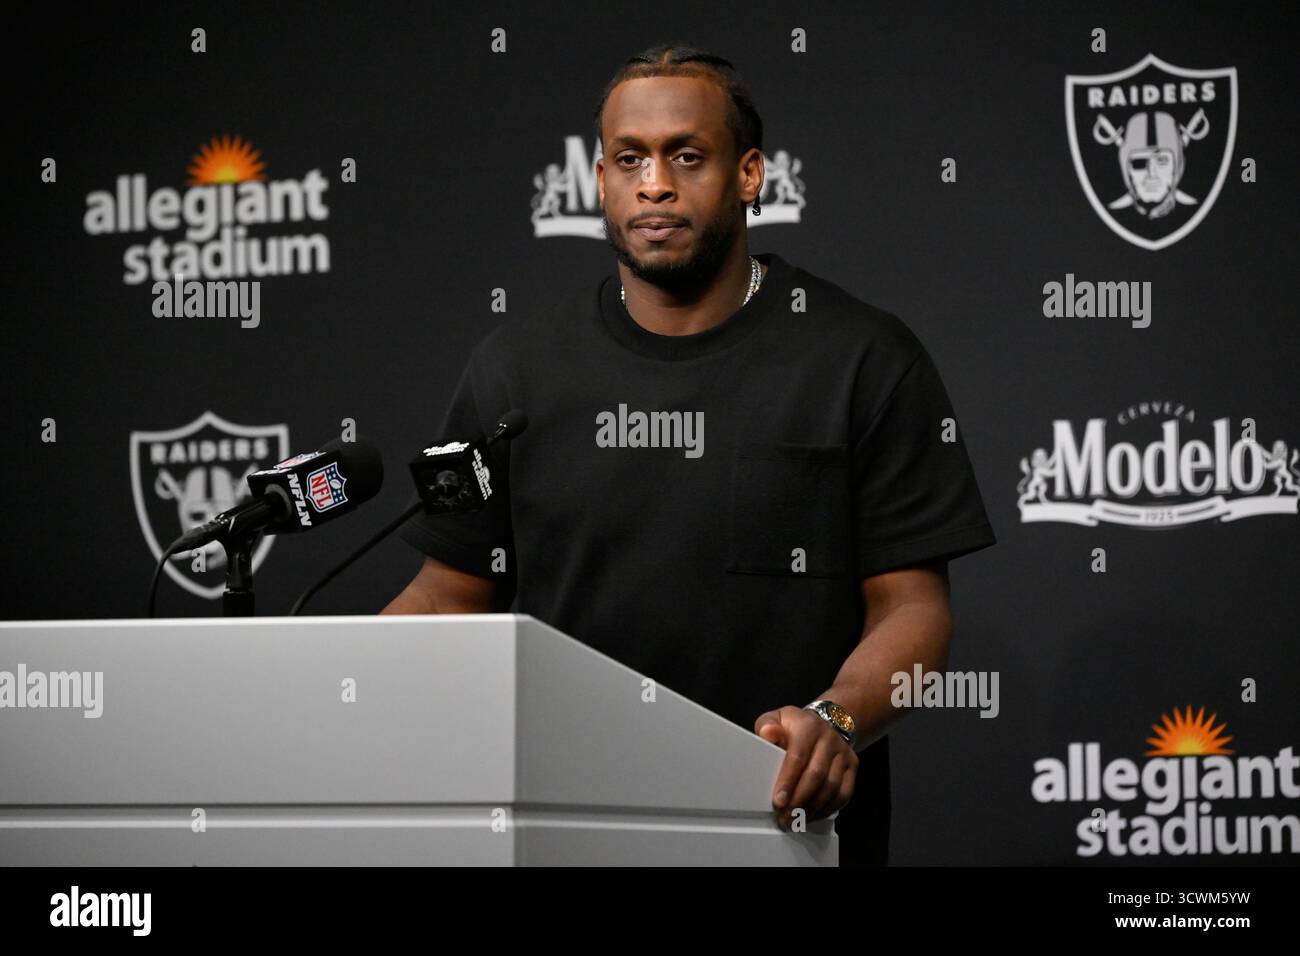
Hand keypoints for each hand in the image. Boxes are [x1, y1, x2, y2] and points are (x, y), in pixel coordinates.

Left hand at [754, 706, 857, 829]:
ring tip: (796, 819)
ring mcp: (843, 753)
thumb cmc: (795, 726)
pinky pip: (844, 793)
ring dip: (812, 807)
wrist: (824, 723)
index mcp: (808, 726)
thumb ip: (767, 726)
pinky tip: (813, 815)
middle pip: (817, 775)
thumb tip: (767, 734)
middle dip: (799, 800)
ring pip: (832, 786)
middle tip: (785, 817)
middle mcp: (829, 738)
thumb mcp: (777, 719)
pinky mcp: (852, 766)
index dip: (788, 780)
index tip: (778, 801)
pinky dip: (828, 808)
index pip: (798, 756)